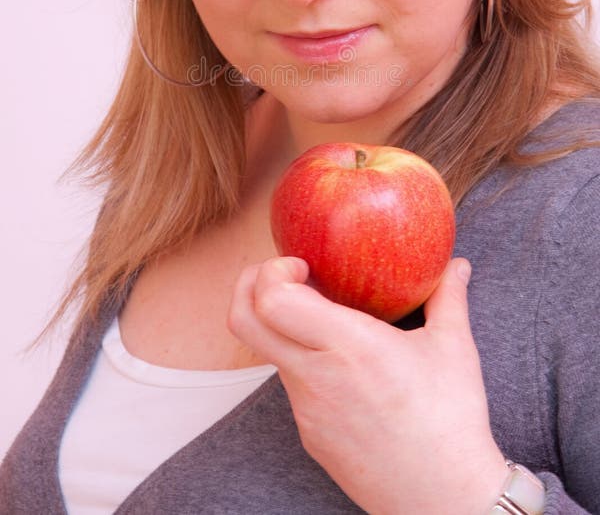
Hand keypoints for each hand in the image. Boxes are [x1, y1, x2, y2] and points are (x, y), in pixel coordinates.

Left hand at [228, 256, 507, 514]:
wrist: (444, 499)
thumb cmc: (451, 421)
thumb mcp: (454, 348)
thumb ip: (448, 296)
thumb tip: (458, 264)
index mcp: (349, 345)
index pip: (272, 300)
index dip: (271, 272)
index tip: (301, 264)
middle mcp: (316, 375)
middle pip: (244, 321)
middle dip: (249, 285)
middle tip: (282, 275)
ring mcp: (307, 409)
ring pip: (270, 353)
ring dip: (284, 326)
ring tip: (326, 318)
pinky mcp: (310, 434)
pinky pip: (294, 386)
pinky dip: (306, 362)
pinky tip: (344, 365)